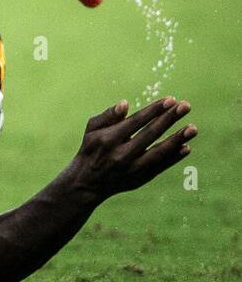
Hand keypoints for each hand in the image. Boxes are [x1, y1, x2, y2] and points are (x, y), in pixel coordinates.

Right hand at [66, 97, 196, 201]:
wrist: (87, 182)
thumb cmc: (91, 149)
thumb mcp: (91, 130)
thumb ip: (107, 116)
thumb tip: (125, 104)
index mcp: (108, 139)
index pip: (135, 122)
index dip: (154, 110)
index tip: (171, 99)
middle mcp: (121, 154)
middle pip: (150, 134)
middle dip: (169, 119)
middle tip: (186, 106)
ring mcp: (132, 169)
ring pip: (158, 153)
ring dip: (177, 140)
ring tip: (193, 128)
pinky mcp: (140, 179)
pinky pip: (160, 167)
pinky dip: (173, 158)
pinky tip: (186, 147)